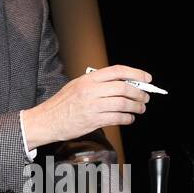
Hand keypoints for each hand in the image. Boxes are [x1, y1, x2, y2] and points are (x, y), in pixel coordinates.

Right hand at [20, 65, 150, 145]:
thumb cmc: (62, 104)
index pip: (118, 71)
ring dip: (136, 107)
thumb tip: (122, 84)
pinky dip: (127, 118)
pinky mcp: (93, 120)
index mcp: (89, 79)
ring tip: (140, 108)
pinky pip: (117, 118)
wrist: (47, 120)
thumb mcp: (77, 85)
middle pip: (124, 88)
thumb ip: (97, 83)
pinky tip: (129, 118)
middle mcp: (91, 90)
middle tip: (145, 97)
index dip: (136, 73)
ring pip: (123, 104)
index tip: (146, 78)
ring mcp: (92, 106)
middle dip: (139, 93)